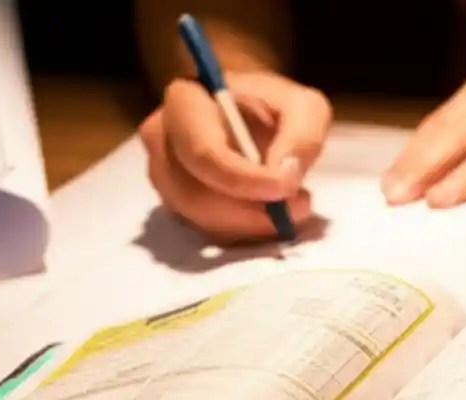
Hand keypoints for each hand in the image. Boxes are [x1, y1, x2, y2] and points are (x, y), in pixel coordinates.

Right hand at [140, 71, 332, 242]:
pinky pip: (206, 231)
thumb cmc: (275, 106)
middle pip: (196, 196)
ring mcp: (162, 176)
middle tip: (298, 207)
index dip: (242, 179)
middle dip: (250, 212)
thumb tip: (284, 174)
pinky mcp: (175, 204)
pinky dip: (244, 231)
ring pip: (202, 220)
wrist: (255, 115)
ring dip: (252, 224)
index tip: (285, 189)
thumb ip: (302, 136)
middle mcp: (161, 140)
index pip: (203, 153)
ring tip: (293, 207)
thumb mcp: (304, 107)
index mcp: (183, 102)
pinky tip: (271, 214)